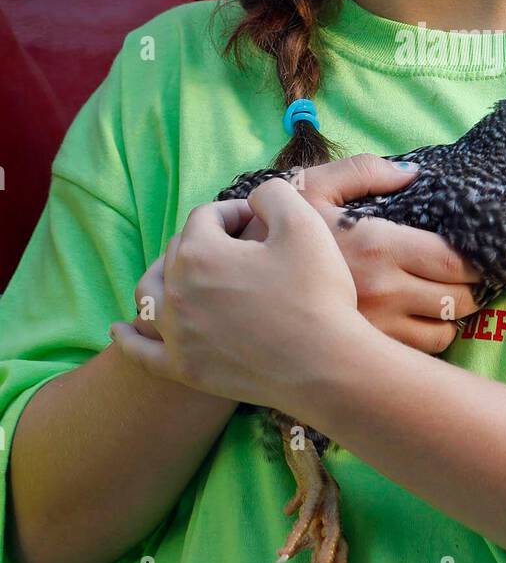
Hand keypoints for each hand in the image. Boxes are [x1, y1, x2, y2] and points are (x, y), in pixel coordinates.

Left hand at [109, 180, 369, 416]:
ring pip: (151, 294)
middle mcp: (175, 291)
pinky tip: (122, 327)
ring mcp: (176, 334)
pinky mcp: (183, 369)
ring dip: (163, 276)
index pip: (208, 216)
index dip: (238, 213)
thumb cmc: (316, 292)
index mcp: (199, 252)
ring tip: (183, 274)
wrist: (326, 365)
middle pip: (180, 251)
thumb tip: (253, 199)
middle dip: (209, 241)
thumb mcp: (303, 222)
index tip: (266, 224)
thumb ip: (272, 193)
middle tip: (246, 250)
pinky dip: (130, 336)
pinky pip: (141, 351)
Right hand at [284, 154, 481, 353]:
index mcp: (378, 245)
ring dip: (449, 320)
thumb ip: (363, 170)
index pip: (455, 262)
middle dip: (470, 291)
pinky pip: (415, 355)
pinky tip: (412, 325)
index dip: (474, 263)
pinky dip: (424, 342)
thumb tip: (413, 172)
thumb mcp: (312, 187)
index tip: (475, 259)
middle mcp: (384, 291)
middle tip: (466, 282)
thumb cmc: (275, 234)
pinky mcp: (363, 355)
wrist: (234, 292)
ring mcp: (375, 329)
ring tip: (440, 305)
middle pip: (458, 301)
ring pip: (443, 334)